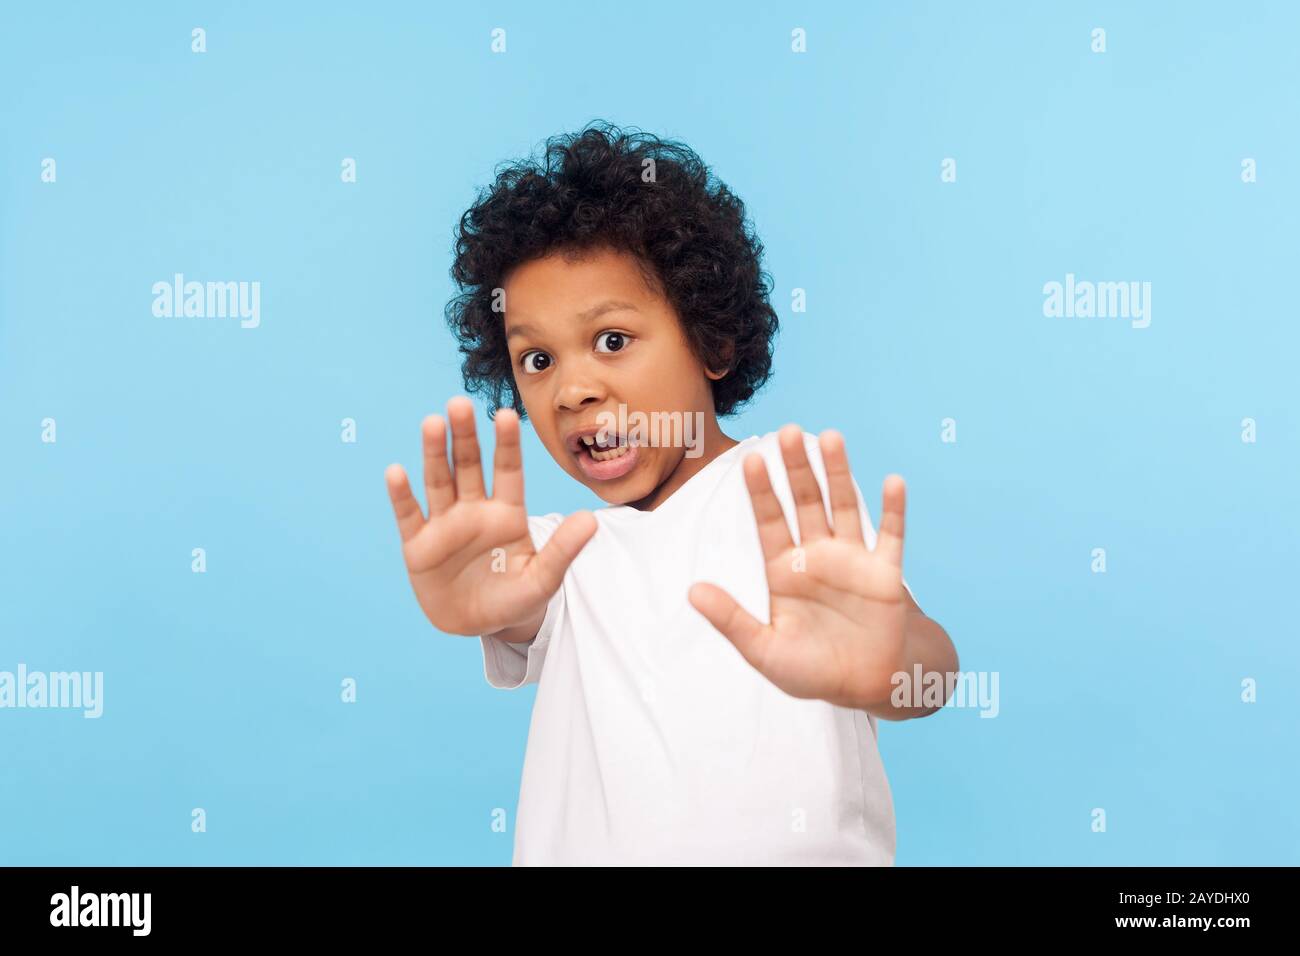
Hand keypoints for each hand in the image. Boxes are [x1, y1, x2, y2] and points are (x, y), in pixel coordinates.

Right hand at [385, 397, 596, 637]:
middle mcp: (475, 511)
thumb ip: (564, 549)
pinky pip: (409, 516)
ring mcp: (445, 525)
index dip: (507, 444)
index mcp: (508, 513)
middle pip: (468, 467)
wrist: (482, 625)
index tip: (508, 414)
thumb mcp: (544, 579)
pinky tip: (396, 472)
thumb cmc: (517, 598)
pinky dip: (402, 495)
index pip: (508, 471)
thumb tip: (591, 520)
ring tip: (432, 423)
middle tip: (460, 403)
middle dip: (465, 437)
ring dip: (434, 453)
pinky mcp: (419, 546)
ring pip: (439, 482)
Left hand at [688, 425, 908, 709]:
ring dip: (838, 473)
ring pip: (844, 506)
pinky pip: (891, 536)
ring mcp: (852, 560)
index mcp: (783, 570)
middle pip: (804, 502)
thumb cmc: (812, 670)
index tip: (751, 460)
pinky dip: (893, 509)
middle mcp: (816, 555)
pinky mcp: (885, 574)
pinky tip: (892, 481)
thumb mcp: (764, 650)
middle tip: (788, 431)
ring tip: (831, 437)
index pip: (769, 520)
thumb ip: (731, 620)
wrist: (868, 687)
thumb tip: (692, 592)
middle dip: (796, 468)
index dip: (762, 491)